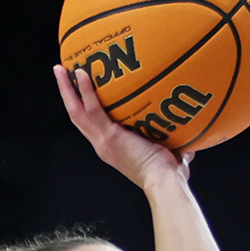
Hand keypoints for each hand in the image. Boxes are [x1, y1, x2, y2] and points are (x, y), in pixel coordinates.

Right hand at [53, 65, 191, 190]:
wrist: (165, 182)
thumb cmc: (168, 174)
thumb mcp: (168, 154)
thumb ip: (174, 146)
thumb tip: (189, 144)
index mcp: (112, 148)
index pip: (92, 124)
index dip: (84, 106)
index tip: (80, 89)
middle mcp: (103, 145)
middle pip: (77, 115)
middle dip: (67, 93)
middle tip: (61, 72)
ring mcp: (104, 141)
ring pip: (77, 111)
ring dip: (67, 89)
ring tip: (61, 68)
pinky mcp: (110, 136)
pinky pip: (93, 109)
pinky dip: (85, 91)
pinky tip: (81, 74)